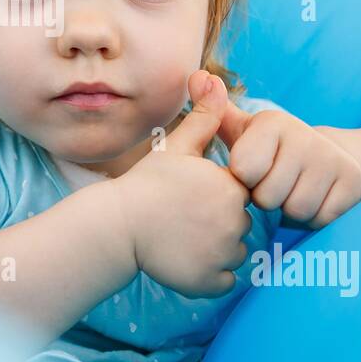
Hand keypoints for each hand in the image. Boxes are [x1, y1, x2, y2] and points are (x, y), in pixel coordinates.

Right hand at [110, 69, 252, 298]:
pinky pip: (225, 281)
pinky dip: (210, 276)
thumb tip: (215, 78)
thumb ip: (205, 117)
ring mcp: (223, 255)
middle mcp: (235, 222)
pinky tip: (185, 260)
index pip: (243, 194)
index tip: (192, 196)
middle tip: (183, 218)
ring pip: (235, 253)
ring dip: (216, 250)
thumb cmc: (146, 183)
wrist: (117, 226)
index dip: (219, 195)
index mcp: (232, 188)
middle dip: (219, 223)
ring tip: (183, 239)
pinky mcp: (211, 282)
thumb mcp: (176, 146)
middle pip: (240, 224)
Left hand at [217, 97, 360, 228]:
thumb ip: (212, 111)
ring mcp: (332, 157)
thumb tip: (194, 76)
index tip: (252, 169)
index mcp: (273, 122)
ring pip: (295, 210)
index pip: (244, 172)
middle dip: (267, 198)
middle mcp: (306, 134)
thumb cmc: (270, 149)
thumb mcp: (241, 131)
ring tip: (292, 190)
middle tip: (275, 183)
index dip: (244, 181)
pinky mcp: (352, 181)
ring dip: (289, 210)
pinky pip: (319, 218)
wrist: (329, 157)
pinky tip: (313, 198)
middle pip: (268, 197)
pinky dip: (312, 218)